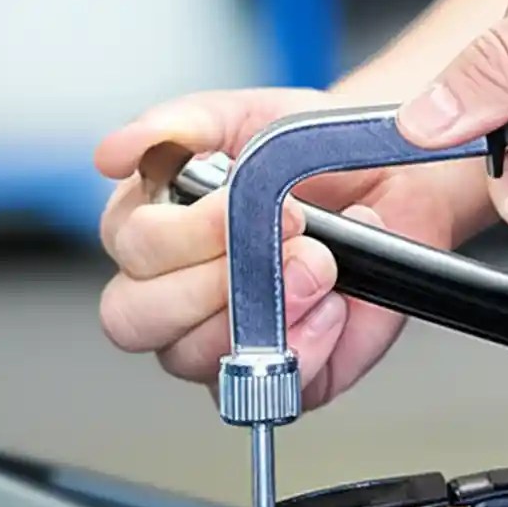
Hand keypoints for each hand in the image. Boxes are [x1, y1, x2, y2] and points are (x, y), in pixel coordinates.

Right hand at [94, 88, 480, 410]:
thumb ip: (181, 125)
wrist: (395, 178)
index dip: (187, 231)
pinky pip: (273, 389)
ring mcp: (225, 341)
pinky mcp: (283, 375)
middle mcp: (175, 294)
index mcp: (153, 230)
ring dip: (266, 309)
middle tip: (287, 237)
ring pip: (196, 358)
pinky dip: (308, 347)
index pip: (130, 250)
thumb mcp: (251, 118)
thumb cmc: (314, 153)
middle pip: (135, 318)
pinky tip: (335, 304)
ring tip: (321, 263)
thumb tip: (113, 152)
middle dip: (213, 280)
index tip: (242, 199)